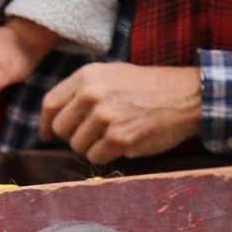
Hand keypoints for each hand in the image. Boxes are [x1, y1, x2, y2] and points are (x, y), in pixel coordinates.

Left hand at [39, 63, 202, 165]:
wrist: (187, 95)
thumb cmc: (149, 86)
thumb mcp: (112, 74)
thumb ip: (82, 91)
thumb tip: (54, 118)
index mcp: (87, 76)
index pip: (50, 104)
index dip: (45, 123)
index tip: (46, 134)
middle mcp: (92, 94)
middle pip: (61, 129)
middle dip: (73, 136)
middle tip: (93, 135)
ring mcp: (105, 117)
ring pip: (77, 146)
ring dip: (91, 147)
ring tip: (112, 136)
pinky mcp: (118, 137)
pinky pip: (96, 157)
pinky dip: (106, 156)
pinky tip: (122, 143)